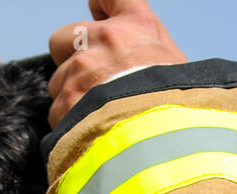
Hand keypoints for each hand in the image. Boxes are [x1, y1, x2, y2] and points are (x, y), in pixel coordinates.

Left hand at [47, 0, 185, 127]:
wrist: (164, 137)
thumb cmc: (179, 106)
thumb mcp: (177, 69)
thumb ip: (149, 57)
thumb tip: (137, 70)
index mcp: (135, 26)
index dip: (100, 4)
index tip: (97, 12)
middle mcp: (102, 41)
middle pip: (62, 38)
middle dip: (69, 59)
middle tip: (90, 82)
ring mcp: (79, 71)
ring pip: (58, 82)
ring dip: (70, 98)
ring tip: (97, 118)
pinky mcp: (64, 102)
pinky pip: (57, 113)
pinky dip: (68, 126)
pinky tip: (90, 135)